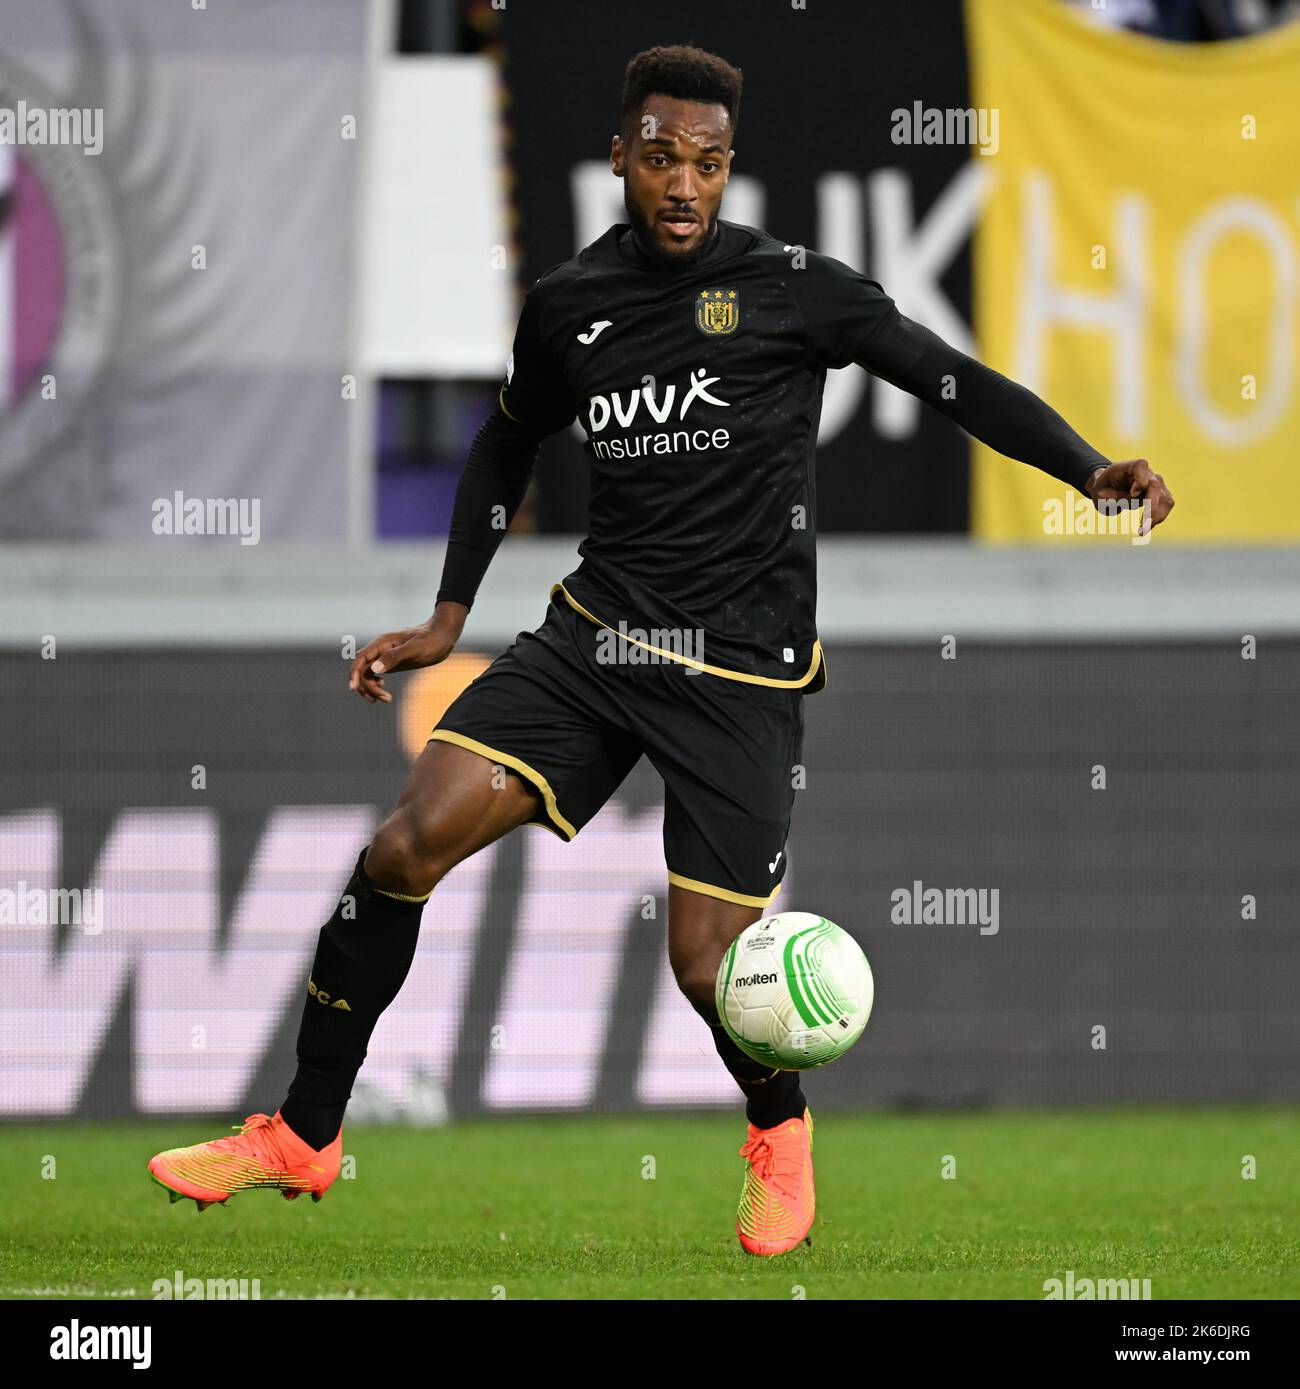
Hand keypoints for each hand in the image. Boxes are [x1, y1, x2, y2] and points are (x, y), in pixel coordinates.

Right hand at [348, 602, 468, 703]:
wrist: (443, 635)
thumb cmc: (430, 640)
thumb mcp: (414, 649)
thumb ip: (394, 657)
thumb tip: (375, 669)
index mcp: (382, 643)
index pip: (360, 659)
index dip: (354, 674)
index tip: (354, 688)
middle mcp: (380, 650)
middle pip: (362, 670)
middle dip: (367, 686)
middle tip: (384, 698)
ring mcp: (385, 657)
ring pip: (368, 674)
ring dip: (372, 688)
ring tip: (386, 699)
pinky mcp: (392, 663)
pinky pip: (376, 675)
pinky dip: (376, 685)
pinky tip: (384, 690)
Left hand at [1084, 458, 1173, 534]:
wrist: (1108, 488)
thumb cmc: (1104, 487)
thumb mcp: (1100, 491)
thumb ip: (1115, 494)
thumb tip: (1134, 495)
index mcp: (1130, 467)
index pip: (1140, 466)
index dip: (1140, 480)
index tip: (1133, 494)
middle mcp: (1147, 474)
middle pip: (1155, 486)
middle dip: (1152, 507)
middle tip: (1143, 525)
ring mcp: (1156, 484)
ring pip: (1165, 499)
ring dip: (1157, 516)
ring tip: (1143, 530)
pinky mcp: (1161, 495)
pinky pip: (1165, 506)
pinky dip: (1158, 518)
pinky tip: (1145, 528)